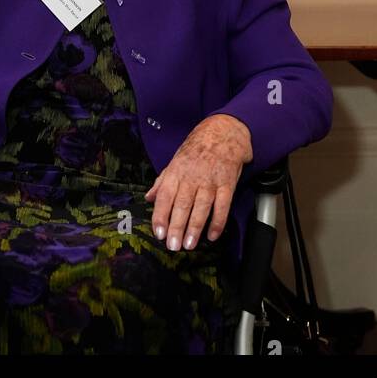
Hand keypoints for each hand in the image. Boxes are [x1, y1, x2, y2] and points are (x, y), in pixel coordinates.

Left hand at [144, 113, 252, 252]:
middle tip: (173, 245)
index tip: (158, 233)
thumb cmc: (197, 147)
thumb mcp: (176, 160)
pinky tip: (212, 235)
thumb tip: (149, 198)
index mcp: (176, 171)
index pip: (165, 196)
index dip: (160, 215)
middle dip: (176, 227)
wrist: (224, 132)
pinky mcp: (227, 183)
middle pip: (182, 204)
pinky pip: (223, 206)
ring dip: (195, 227)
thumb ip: (162, 181)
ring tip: (189, 245)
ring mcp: (210, 180)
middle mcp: (192, 176)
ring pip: (201, 207)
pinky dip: (218, 222)